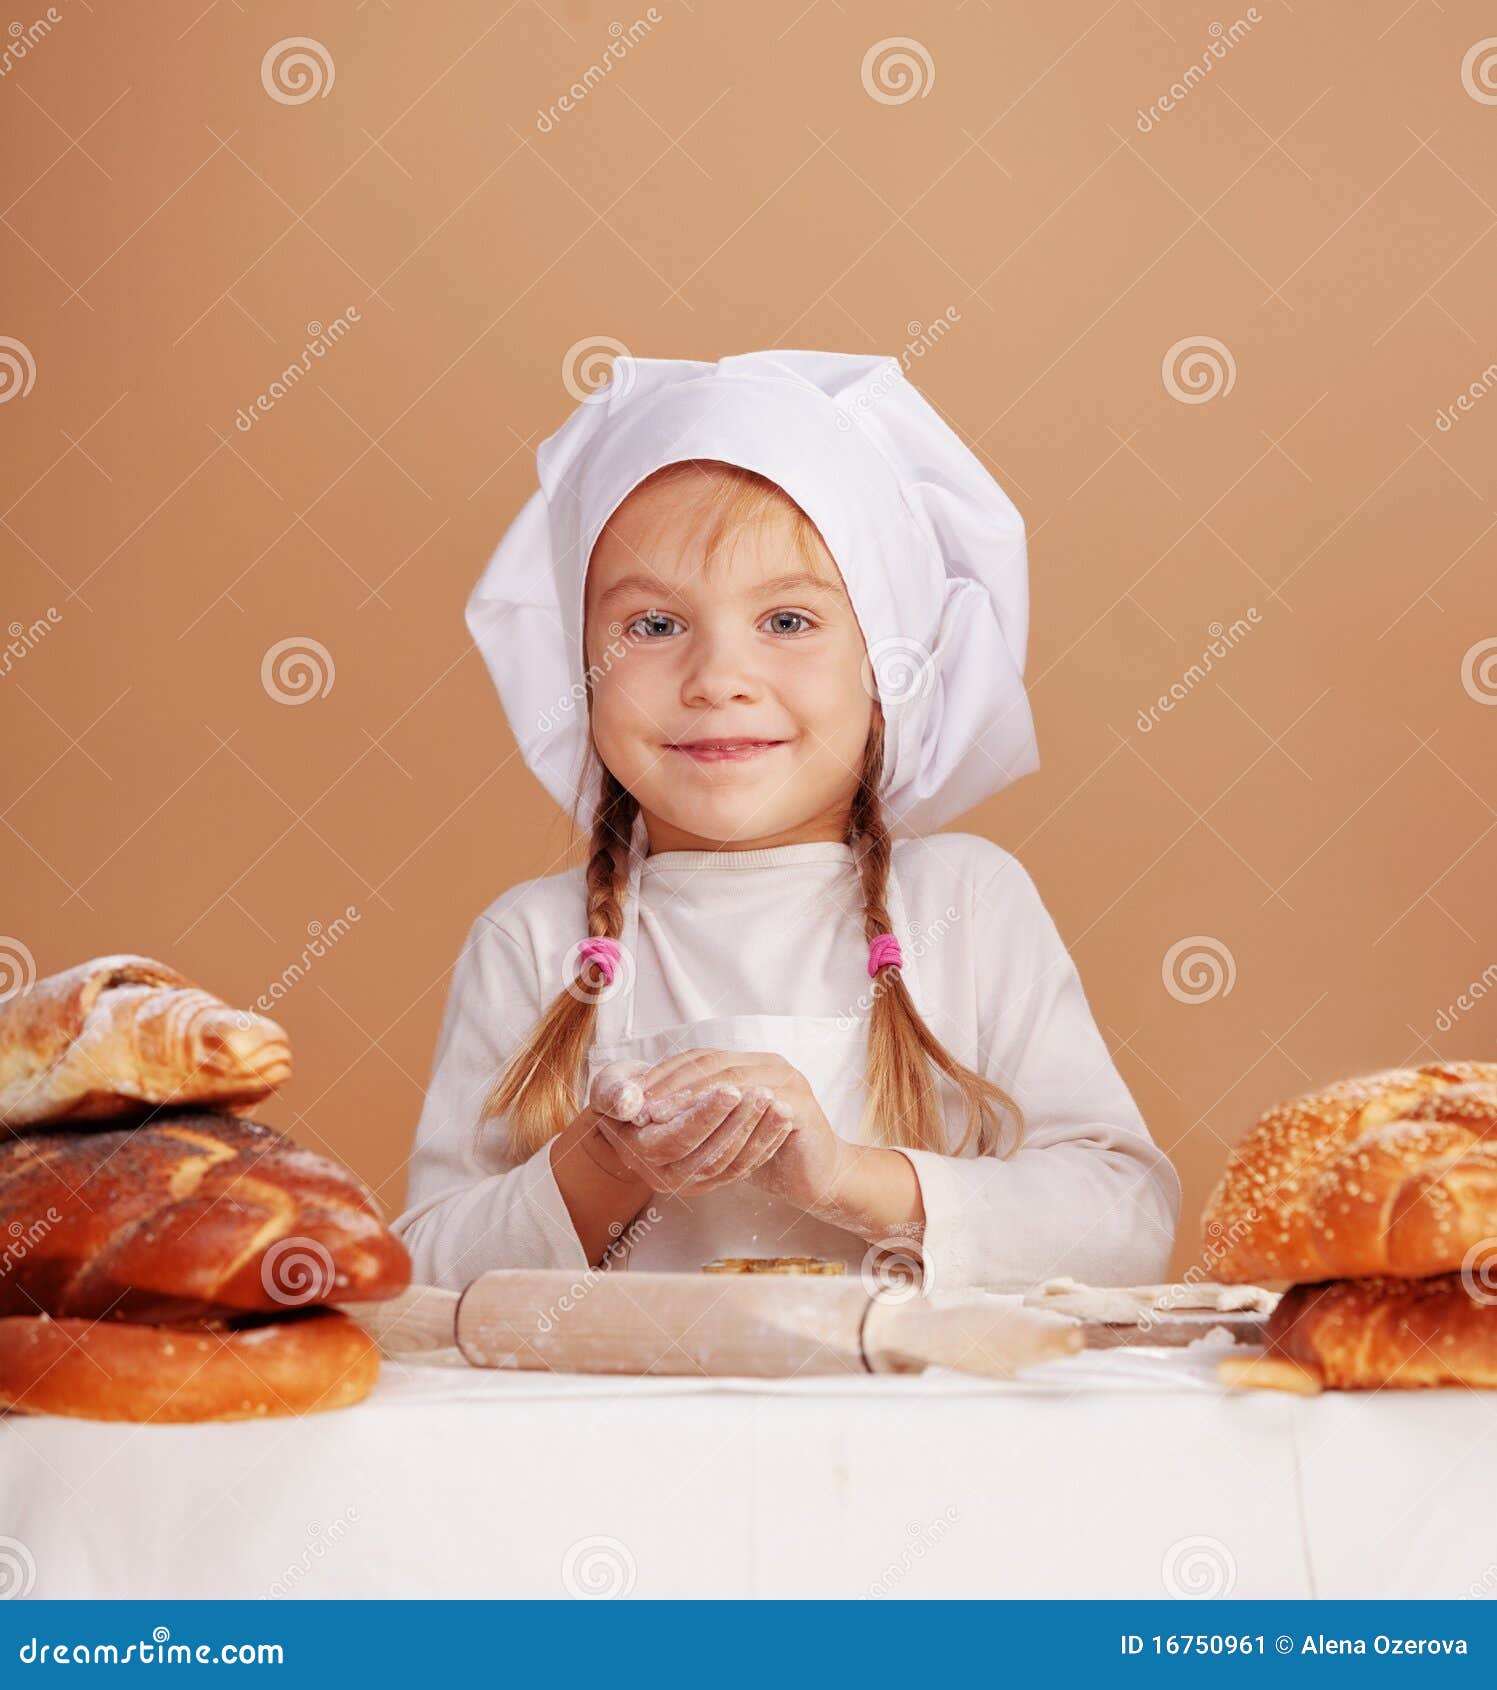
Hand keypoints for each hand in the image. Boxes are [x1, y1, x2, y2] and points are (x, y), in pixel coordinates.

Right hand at [587, 1059, 792, 1196]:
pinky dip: (763, 1145)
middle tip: (764, 1092)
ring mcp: (691, 1181)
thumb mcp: (609, 1087)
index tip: (730, 1088)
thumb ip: (615, 1093)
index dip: (704, 1115)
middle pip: (708, 1156)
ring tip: (777, 1102)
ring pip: (729, 1164)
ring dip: (756, 1133)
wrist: (634, 1112)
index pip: (677, 1139)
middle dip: (738, 1123)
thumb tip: (628, 1100)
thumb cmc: (621, 1093)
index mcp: (640, 1152)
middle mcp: (666, 1176)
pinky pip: (742, 1168)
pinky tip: (781, 1120)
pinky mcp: (712, 1179)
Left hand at [633, 1049, 847, 1214]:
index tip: (633, 1095)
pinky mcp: (799, 1105)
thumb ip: (699, 1114)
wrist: (816, 1176)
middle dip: (672, 1084)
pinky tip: (701, 1131)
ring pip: (730, 1079)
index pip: (700, 1058)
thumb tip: (646, 1112)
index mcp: (750, 1063)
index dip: (665, 1074)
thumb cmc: (768, 1154)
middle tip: (640, 1104)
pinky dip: (725, 1115)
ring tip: (660, 1115)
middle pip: (711, 1063)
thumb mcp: (726, 1130)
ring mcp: (786, 1080)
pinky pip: (756, 1104)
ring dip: (691, 1097)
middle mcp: (768, 1064)